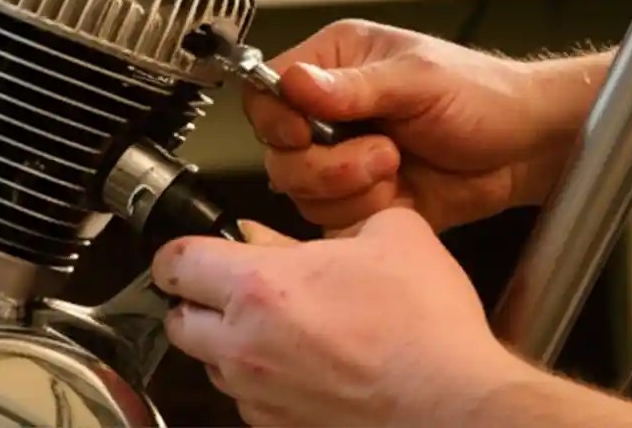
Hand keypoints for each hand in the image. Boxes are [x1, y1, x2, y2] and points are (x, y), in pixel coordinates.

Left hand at [152, 209, 529, 426]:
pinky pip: (247, 402)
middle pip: (179, 321)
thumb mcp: (392, 235)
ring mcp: (260, 394)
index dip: (177, 253)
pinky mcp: (280, 427)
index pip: (175, 263)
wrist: (455, 403)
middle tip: (229, 290)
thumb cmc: (427, 325)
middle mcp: (245, 344)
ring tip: (274, 329)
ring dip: (227, 345)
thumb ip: (333, 224)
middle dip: (195, 303)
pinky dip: (260, 383)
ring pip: (210, 366)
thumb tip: (279, 235)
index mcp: (260, 287)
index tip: (191, 253)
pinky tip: (300, 368)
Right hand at [244, 19, 592, 231]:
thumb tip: (295, 81)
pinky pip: (328, 218)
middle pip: (277, 151)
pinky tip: (399, 195)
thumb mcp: (420, 80)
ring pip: (300, 189)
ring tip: (396, 170)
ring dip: (349, 189)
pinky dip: (362, 212)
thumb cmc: (485, 97)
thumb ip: (354, 86)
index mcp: (333, 63)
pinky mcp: (357, 196)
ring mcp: (341, 156)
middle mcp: (328, 109)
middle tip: (382, 155)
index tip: (305, 133)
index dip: (277, 121)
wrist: (525, 150)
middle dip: (326, 165)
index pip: (266, 91)